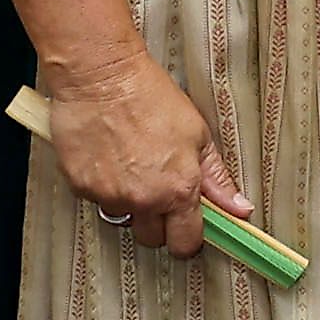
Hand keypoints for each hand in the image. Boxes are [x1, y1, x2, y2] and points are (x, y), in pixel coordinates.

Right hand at [41, 44, 246, 258]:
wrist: (102, 78)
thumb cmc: (150, 98)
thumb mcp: (198, 135)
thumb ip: (217, 179)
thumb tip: (239, 208)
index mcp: (178, 189)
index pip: (186, 242)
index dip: (188, 239)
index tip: (187, 231)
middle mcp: (143, 199)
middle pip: (151, 238)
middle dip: (157, 223)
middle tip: (158, 192)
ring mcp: (108, 195)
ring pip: (122, 216)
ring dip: (128, 202)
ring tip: (131, 166)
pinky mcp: (80, 187)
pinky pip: (95, 199)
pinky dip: (102, 186)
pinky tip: (108, 158)